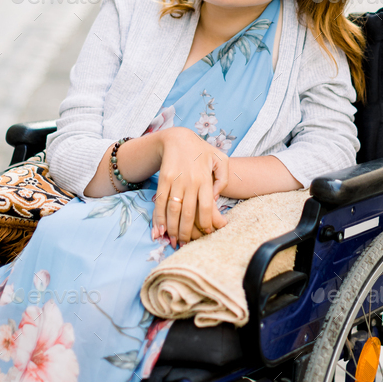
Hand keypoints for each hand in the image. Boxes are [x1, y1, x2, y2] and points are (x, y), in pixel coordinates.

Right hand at [152, 127, 228, 246]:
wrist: (178, 137)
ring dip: (172, 229)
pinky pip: (160, 202)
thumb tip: (215, 198)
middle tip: (186, 244)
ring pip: (173, 210)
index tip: (206, 232)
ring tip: (174, 241)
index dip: (206, 223)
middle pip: (188, 213)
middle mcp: (190, 181)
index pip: (206, 207)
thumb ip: (224, 178)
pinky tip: (159, 231)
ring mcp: (175, 180)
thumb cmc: (202, 150)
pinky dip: (158, 218)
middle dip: (187, 232)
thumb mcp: (221, 159)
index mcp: (205, 178)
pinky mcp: (163, 179)